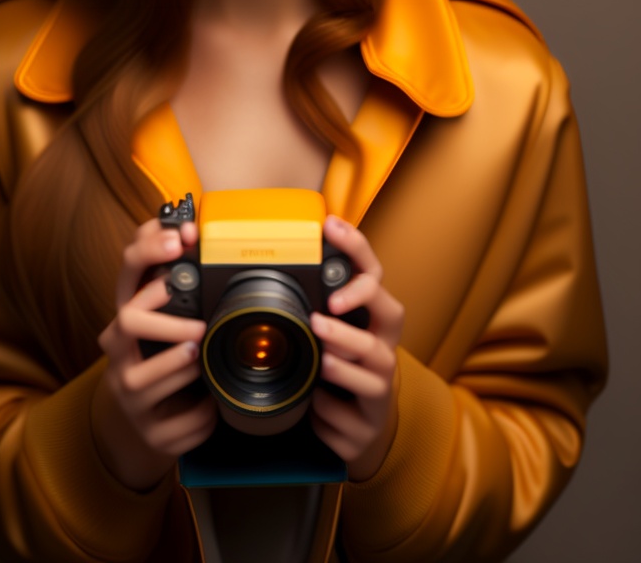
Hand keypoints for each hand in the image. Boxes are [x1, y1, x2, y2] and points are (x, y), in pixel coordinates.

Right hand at [93, 217, 216, 489]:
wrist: (149, 424)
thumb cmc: (164, 357)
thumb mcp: (165, 318)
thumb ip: (174, 277)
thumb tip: (192, 229)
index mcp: (125, 318)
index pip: (125, 271)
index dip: (150, 251)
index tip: (180, 242)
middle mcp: (118, 354)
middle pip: (125, 322)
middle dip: (167, 323)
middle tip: (199, 328)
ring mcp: (128, 396)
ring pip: (147, 379)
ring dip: (185, 370)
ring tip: (204, 362)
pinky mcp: (150, 433)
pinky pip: (180, 424)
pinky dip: (202, 412)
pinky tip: (210, 401)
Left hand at [309, 215, 403, 480]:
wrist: (359, 428)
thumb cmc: (341, 366)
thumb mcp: (331, 330)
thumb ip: (316, 300)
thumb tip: (276, 257)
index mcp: (375, 322)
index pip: (375, 277)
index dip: (357, 252)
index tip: (332, 232)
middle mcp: (385, 355)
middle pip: (386, 333)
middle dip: (351, 327)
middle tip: (318, 321)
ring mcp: (379, 396)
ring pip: (372, 379)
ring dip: (342, 369)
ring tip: (319, 363)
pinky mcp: (365, 431)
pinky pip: (343, 419)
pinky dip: (325, 413)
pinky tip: (313, 407)